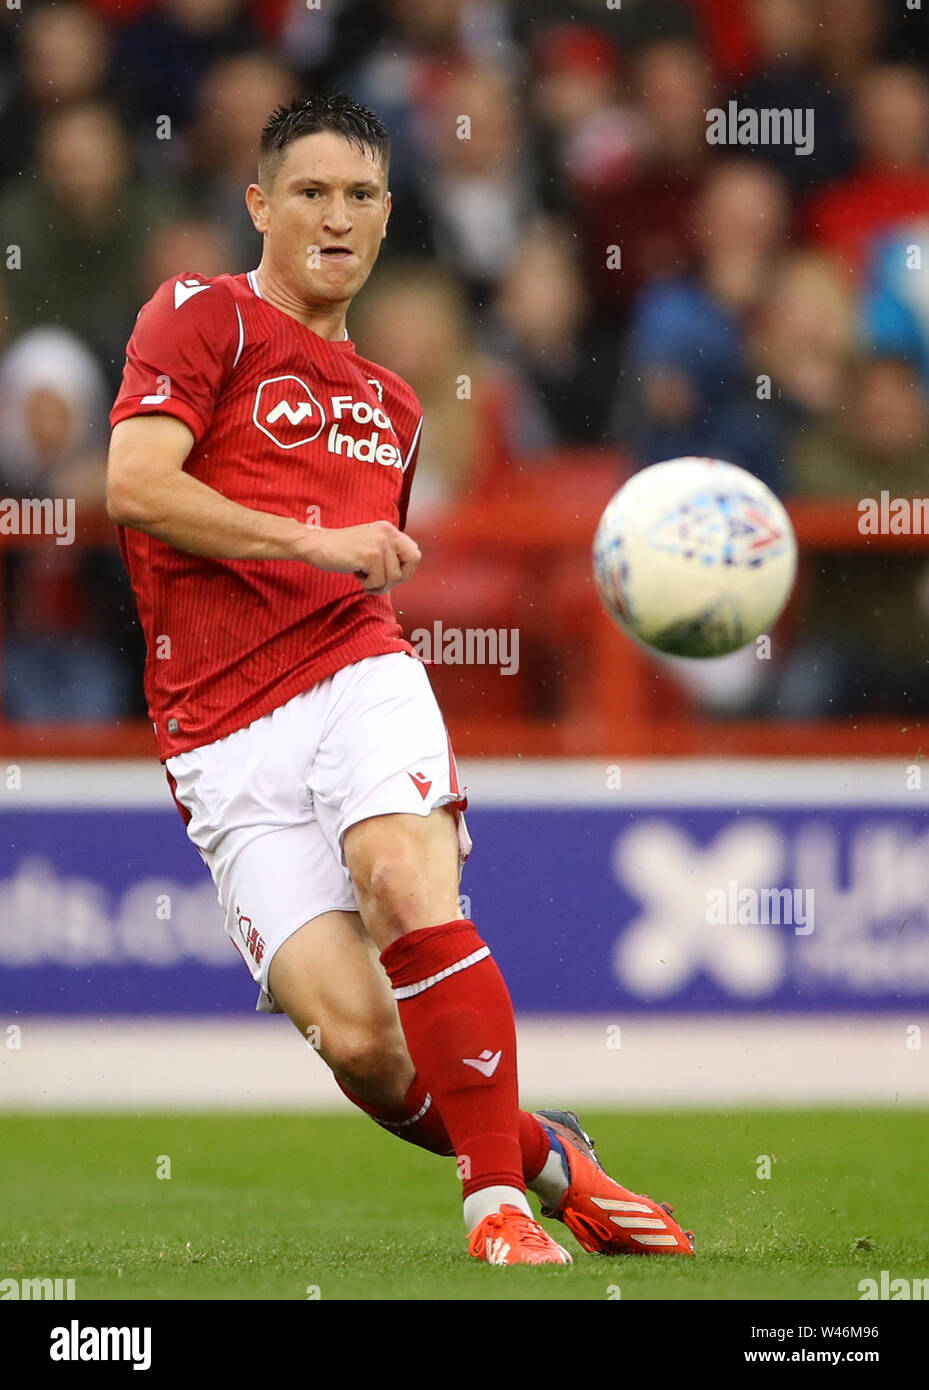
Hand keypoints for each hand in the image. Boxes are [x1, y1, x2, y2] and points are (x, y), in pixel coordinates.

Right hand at [301, 521, 420, 592]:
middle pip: (411, 564)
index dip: (406, 570)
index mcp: (389, 530)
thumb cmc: (341, 550)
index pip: (415, 553)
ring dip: (377, 584)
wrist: (316, 545)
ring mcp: (379, 544)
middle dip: (397, 579)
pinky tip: (356, 574)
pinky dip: (367, 584)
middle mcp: (387, 533)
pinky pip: (378, 582)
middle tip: (380, 580)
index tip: (391, 576)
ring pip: (393, 578)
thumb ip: (388, 553)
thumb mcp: (370, 544)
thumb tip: (404, 574)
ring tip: (362, 574)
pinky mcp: (370, 556)